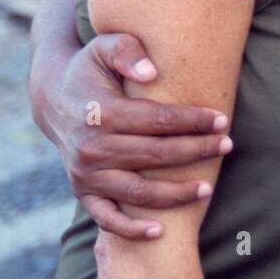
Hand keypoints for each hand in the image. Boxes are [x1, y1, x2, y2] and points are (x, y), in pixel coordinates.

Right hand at [33, 32, 231, 239]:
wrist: (53, 99)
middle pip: (155, 155)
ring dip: (175, 194)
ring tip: (207, 188)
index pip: (158, 120)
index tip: (221, 120)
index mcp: (101, 112)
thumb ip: (127, 51)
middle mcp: (91, 147)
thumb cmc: (91, 69)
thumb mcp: (105, 47)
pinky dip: (131, 229)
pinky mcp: (83, 191)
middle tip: (227, 146)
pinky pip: (107, 218)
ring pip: (138, 192)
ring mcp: (85, 174)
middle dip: (196, 151)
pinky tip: (160, 231)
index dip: (193, 121)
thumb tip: (151, 72)